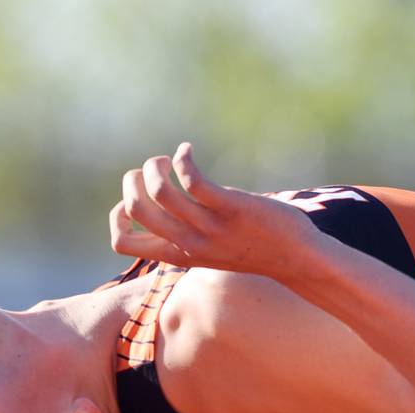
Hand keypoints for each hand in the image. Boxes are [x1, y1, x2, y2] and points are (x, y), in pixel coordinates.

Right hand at [108, 142, 324, 277]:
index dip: (117, 216)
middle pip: (135, 210)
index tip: (132, 200)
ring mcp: (211, 227)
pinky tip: (189, 151)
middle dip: (132, 181)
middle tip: (151, 170)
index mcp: (179, 255)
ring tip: (169, 159)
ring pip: (160, 192)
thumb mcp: (210, 252)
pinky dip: (183, 158)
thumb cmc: (253, 250)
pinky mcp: (232, 208)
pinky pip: (193, 179)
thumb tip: (162, 212)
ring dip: (155, 165)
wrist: (297, 260)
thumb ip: (184, 237)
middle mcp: (190, 243)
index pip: (122, 244)